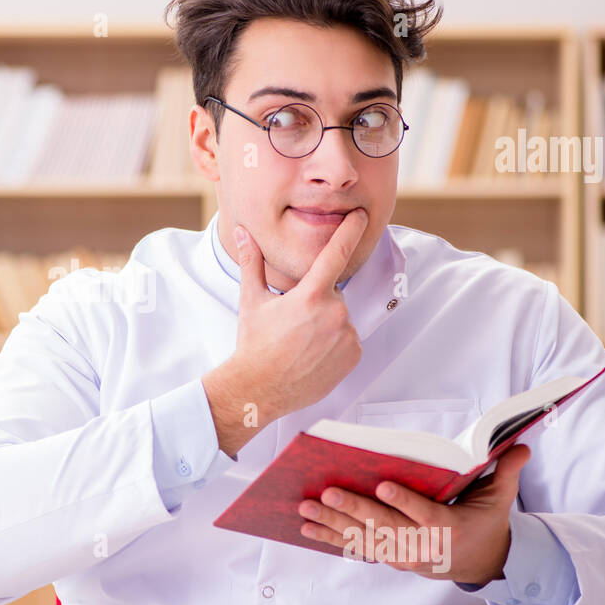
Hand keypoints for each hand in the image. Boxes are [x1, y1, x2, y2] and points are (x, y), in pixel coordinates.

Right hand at [202, 211, 366, 456]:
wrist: (259, 389)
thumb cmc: (254, 344)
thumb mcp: (252, 300)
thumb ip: (252, 262)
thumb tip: (244, 233)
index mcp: (309, 296)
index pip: (335, 254)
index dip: (350, 231)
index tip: (360, 216)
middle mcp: (333, 313)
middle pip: (331, 294)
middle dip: (315, 302)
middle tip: (292, 323)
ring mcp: (346, 336)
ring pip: (340, 317)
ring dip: (325, 324)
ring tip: (300, 342)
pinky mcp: (353, 355)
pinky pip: (348, 339)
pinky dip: (334, 344)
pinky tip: (312, 354)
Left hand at [295, 443, 532, 584]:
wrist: (482, 561)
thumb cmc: (485, 521)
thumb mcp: (500, 498)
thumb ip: (507, 471)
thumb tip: (521, 444)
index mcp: (451, 529)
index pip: (425, 515)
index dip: (404, 502)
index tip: (382, 486)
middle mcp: (424, 547)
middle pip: (386, 529)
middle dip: (355, 511)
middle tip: (327, 493)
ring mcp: (404, 556)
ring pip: (365, 540)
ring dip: (333, 524)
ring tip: (305, 508)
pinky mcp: (390, 558)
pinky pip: (358, 548)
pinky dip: (331, 537)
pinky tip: (307, 526)